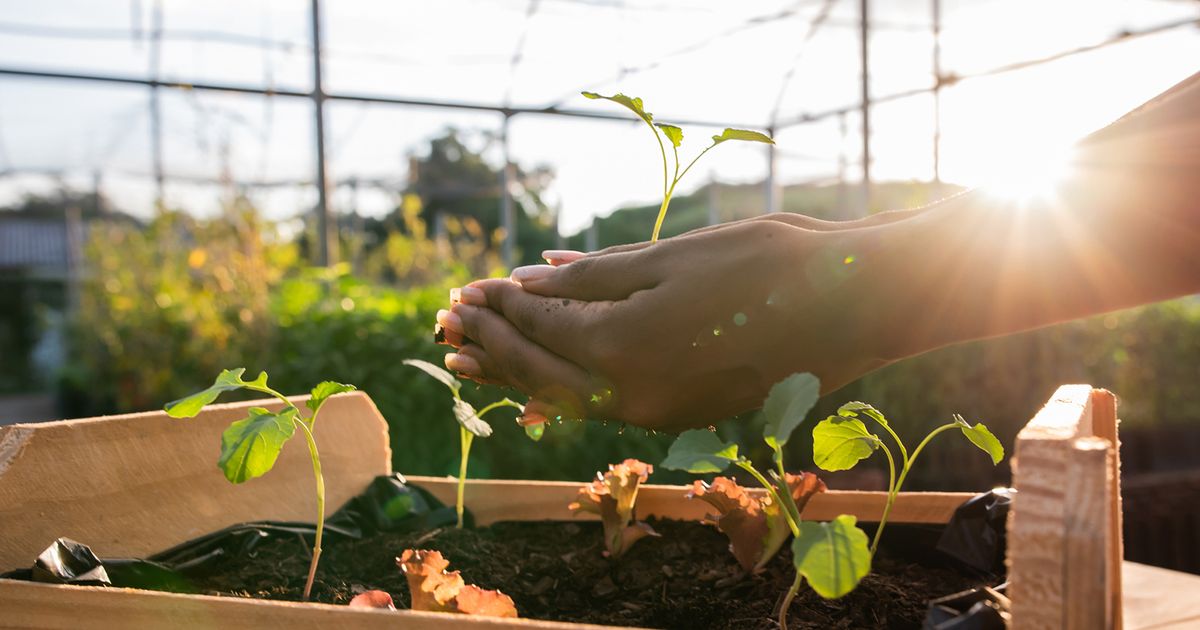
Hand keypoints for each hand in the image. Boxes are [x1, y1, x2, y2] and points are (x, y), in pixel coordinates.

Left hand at [437, 218, 895, 430]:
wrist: (854, 306)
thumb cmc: (768, 264)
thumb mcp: (671, 256)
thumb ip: (594, 276)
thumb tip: (530, 278)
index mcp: (623, 346)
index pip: (539, 324)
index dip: (498, 304)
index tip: (464, 288)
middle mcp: (633, 394)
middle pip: (540, 371)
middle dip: (491, 344)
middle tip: (446, 325)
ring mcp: (660, 413)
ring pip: (568, 396)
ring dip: (518, 373)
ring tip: (471, 359)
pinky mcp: (686, 416)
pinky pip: (605, 406)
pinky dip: (565, 388)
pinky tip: (544, 380)